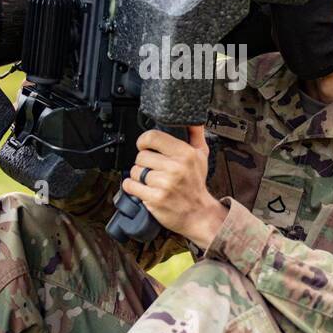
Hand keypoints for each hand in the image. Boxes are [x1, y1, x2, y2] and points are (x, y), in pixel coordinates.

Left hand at [121, 126, 228, 249]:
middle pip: (141, 156)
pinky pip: (131, 186)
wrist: (199, 214)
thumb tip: (192, 118)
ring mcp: (165, 184)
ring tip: (151, 181)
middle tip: (154, 169)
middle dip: (144, 163)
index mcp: (185, 153)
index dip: (144, 141)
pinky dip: (133, 187)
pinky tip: (144, 189)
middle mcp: (175, 167)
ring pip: (135, 171)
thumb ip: (195, 134)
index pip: (152, 137)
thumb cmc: (196, 184)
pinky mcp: (155, 199)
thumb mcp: (201, 155)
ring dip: (139, 176)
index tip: (145, 146)